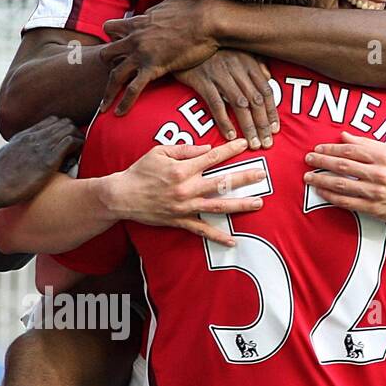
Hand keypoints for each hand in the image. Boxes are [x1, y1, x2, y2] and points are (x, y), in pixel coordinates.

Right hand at [0, 115, 84, 207]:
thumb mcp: (4, 158)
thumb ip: (14, 152)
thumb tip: (17, 156)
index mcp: (23, 136)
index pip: (50, 121)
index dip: (62, 130)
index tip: (65, 143)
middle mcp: (33, 136)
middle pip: (62, 122)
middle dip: (73, 133)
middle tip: (75, 149)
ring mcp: (41, 146)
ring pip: (69, 128)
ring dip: (78, 139)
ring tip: (77, 153)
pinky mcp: (48, 159)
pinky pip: (71, 142)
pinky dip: (78, 147)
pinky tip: (75, 158)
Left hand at [99, 0, 218, 114]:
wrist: (207, 20)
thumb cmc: (194, 10)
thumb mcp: (168, 4)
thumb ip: (157, 10)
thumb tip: (157, 11)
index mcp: (138, 22)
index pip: (110, 28)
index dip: (111, 38)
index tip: (115, 46)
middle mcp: (135, 38)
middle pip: (106, 53)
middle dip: (106, 66)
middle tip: (112, 77)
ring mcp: (142, 54)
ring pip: (114, 74)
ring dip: (108, 91)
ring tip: (104, 106)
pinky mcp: (153, 68)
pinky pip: (133, 89)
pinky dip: (124, 103)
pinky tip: (120, 114)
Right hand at [102, 138, 264, 245]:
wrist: (121, 196)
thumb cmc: (139, 172)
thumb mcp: (159, 152)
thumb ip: (184, 149)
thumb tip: (207, 148)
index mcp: (182, 169)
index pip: (212, 157)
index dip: (230, 149)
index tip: (245, 144)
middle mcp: (187, 188)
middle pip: (222, 182)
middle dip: (245, 177)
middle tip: (263, 175)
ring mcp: (185, 207)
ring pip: (218, 206)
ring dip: (240, 205)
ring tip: (258, 203)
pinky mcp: (180, 221)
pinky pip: (202, 230)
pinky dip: (217, 236)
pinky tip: (232, 241)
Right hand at [174, 50, 277, 149]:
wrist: (184, 38)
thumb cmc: (213, 48)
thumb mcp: (237, 50)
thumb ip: (255, 62)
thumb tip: (269, 77)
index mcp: (247, 61)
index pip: (266, 90)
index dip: (272, 111)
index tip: (275, 129)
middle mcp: (236, 68)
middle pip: (255, 100)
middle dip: (262, 124)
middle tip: (266, 144)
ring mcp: (220, 74)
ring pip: (239, 104)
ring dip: (248, 126)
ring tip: (252, 143)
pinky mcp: (202, 81)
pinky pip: (216, 104)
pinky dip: (225, 121)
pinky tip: (230, 135)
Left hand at [303, 131, 385, 222]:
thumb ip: (366, 143)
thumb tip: (343, 135)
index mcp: (383, 157)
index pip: (351, 150)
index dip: (331, 149)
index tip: (318, 148)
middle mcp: (379, 173)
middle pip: (343, 166)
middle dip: (322, 162)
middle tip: (308, 159)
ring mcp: (375, 192)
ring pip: (341, 184)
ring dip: (321, 180)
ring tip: (307, 177)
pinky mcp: (373, 208)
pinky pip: (346, 201)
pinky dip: (331, 196)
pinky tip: (320, 191)